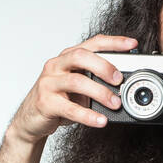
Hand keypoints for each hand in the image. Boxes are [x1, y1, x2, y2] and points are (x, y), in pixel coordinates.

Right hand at [8, 34, 136, 143]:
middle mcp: (56, 65)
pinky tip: (100, 120)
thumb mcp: (78, 86)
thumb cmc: (58, 100)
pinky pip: (70, 108)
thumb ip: (96, 80)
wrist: (30, 119)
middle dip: (104, 66)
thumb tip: (124, 86)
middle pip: (81, 56)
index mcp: (67, 57)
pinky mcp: (45, 102)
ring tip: (115, 103)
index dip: (113, 42)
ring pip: (76, 81)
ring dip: (100, 92)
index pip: (92, 43)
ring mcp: (49, 83)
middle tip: (119, 80)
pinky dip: (88, 115)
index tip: (132, 44)